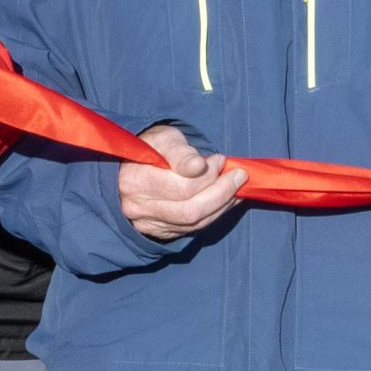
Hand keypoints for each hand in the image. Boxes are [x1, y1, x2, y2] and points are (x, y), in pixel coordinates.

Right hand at [119, 123, 247, 241]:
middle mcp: (137, 207)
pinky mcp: (158, 231)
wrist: (131, 165)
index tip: (220, 160)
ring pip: (194, 222)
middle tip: (238, 176)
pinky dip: (214, 214)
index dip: (208, 175)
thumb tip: (198, 166)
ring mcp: (147, 223)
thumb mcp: (164, 139)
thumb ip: (180, 152)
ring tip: (236, 186)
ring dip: (222, 205)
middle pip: (190, 209)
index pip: (181, 187)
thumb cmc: (152, 148)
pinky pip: (192, 229)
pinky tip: (225, 199)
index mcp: (134, 180)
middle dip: (222, 193)